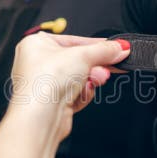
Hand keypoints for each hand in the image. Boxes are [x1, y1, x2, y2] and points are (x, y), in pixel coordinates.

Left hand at [8, 33, 129, 136]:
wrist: (40, 118)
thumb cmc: (44, 82)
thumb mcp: (83, 55)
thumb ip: (105, 50)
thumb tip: (119, 48)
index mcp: (37, 45)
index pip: (74, 40)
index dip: (97, 45)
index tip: (116, 48)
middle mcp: (38, 64)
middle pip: (78, 60)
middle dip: (95, 66)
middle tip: (112, 65)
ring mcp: (46, 85)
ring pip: (79, 79)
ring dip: (89, 81)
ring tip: (92, 82)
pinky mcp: (54, 103)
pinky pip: (76, 94)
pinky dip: (82, 95)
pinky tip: (80, 95)